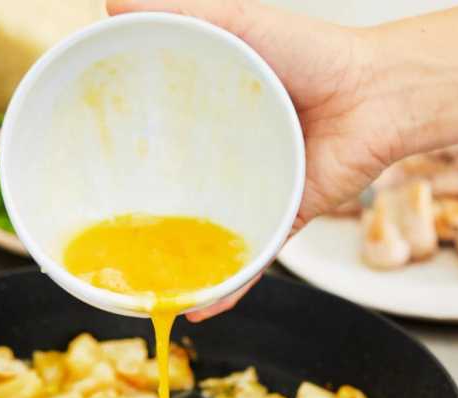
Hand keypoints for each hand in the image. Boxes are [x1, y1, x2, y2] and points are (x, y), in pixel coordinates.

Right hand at [106, 0, 392, 319]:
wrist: (377, 93)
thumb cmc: (313, 54)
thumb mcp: (237, 24)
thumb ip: (179, 13)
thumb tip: (110, 2)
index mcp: (212, 121)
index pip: (154, 144)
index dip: (119, 158)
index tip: (81, 170)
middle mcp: (228, 164)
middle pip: (174, 199)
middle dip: (140, 224)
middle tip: (98, 238)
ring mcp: (255, 197)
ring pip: (207, 239)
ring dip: (176, 267)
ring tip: (137, 287)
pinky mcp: (284, 223)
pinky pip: (252, 262)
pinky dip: (227, 288)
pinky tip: (196, 308)